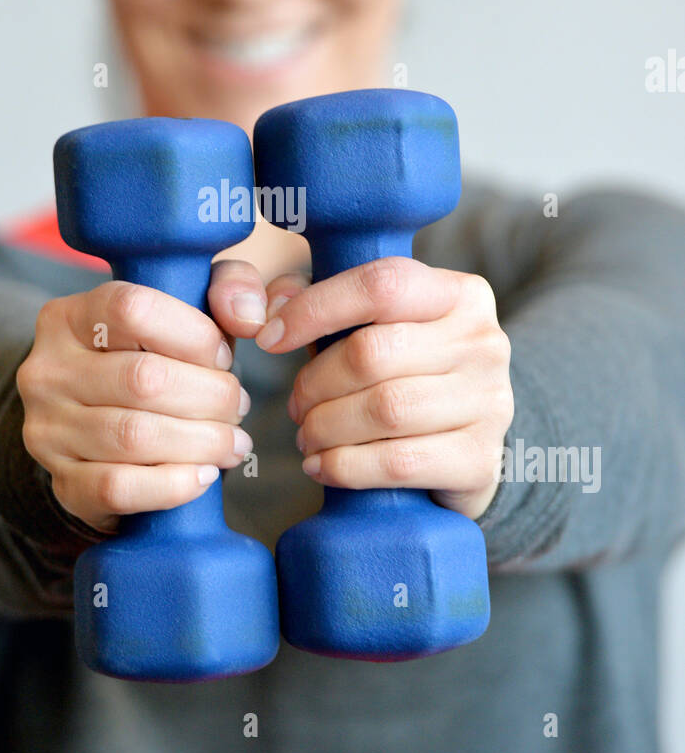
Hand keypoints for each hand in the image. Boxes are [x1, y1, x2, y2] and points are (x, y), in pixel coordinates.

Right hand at [16, 268, 264, 530]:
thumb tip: (248, 318)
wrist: (101, 435)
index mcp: (70, 317)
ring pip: (135, 436)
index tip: (222, 359)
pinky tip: (203, 475)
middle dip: (210, 396)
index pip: (133, 310)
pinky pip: (120, 486)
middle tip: (237, 407)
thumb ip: (228, 289)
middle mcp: (48, 370)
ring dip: (202, 442)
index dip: (194, 335)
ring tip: (232, 442)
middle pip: (143, 379)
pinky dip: (174, 485)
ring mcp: (48, 430)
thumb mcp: (188, 309)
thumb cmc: (155, 361)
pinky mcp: (64, 483)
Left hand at [253, 258, 513, 519]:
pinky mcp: (479, 460)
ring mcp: (489, 402)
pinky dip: (344, 466)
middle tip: (295, 406)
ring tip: (307, 436)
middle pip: (372, 353)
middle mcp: (484, 341)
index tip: (269, 339)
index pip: (380, 285)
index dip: (314, 309)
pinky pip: (397, 461)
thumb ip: (310, 299)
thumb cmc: (401, 375)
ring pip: (384, 409)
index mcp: (459, 294)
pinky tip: (322, 466)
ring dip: (326, 427)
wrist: (461, 450)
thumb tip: (264, 312)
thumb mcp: (365, 326)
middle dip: (315, 383)